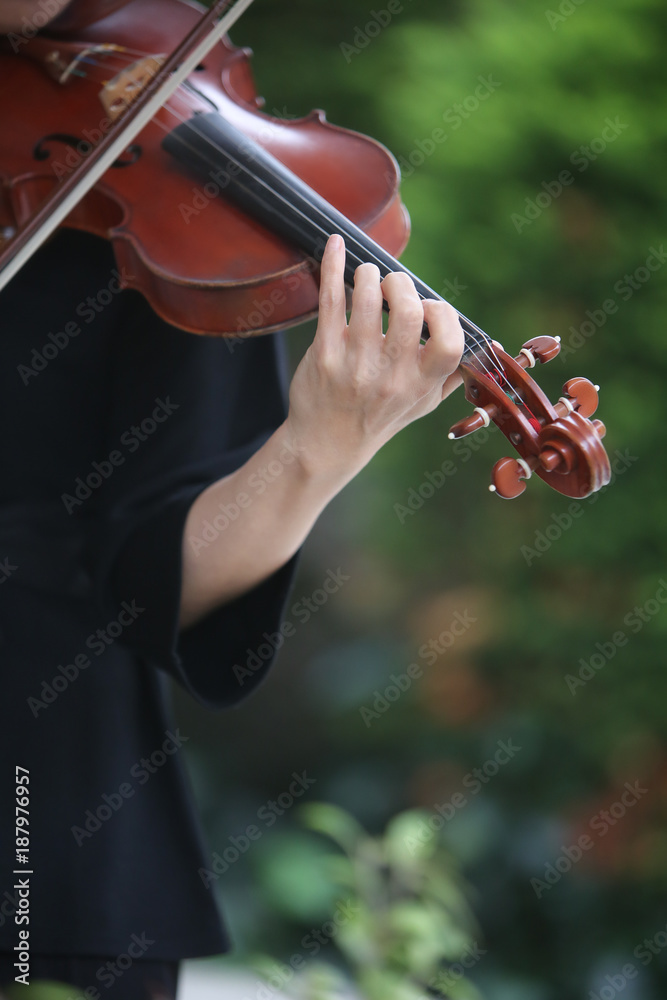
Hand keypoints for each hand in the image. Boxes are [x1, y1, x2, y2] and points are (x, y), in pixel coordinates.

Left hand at [284, 234, 464, 483]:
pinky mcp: (324, 353)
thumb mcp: (422, 404)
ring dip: (370, 275)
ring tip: (368, 278)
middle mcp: (390, 376)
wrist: (327, 443)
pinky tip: (336, 245)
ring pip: (368, 298)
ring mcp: (356, 364)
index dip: (443, 315)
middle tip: (393, 287)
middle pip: (409, 311)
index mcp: (421, 385)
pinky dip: (333, 265)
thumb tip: (487, 347)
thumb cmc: (379, 417)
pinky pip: (331, 300)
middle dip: (402, 285)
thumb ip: (451, 375)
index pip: (450, 343)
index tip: (430, 309)